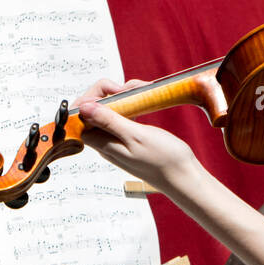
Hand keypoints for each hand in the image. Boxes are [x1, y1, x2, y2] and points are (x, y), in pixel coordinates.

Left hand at [75, 78, 198, 192]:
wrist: (183, 175)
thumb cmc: (163, 159)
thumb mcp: (136, 136)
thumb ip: (109, 121)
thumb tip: (83, 109)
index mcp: (104, 144)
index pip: (80, 119)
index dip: (89, 100)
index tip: (109, 93)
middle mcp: (107, 142)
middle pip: (94, 111)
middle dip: (108, 93)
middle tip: (128, 89)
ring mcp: (119, 139)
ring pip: (111, 110)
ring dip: (124, 96)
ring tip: (142, 91)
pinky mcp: (131, 136)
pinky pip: (124, 115)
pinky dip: (132, 103)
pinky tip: (144, 101)